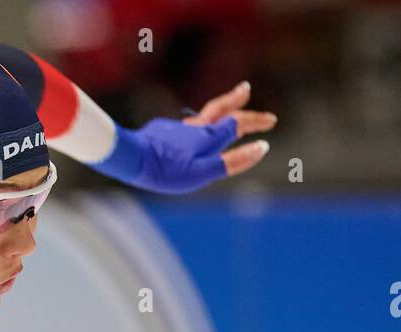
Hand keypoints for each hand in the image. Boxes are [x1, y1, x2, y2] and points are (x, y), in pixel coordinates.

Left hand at [116, 80, 276, 192]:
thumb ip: (232, 161)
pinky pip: (187, 128)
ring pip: (204, 116)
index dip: (254, 122)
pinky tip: (192, 132)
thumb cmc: (165, 170)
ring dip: (219, 110)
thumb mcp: (202, 172)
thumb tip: (262, 147)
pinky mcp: (163, 133)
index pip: (238, 124)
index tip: (271, 121)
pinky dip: (198, 126)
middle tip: (247, 90)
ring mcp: (178, 130)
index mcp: (208, 137)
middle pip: (221, 111)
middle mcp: (195, 129)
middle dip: (238, 103)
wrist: (130, 158)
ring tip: (227, 108)